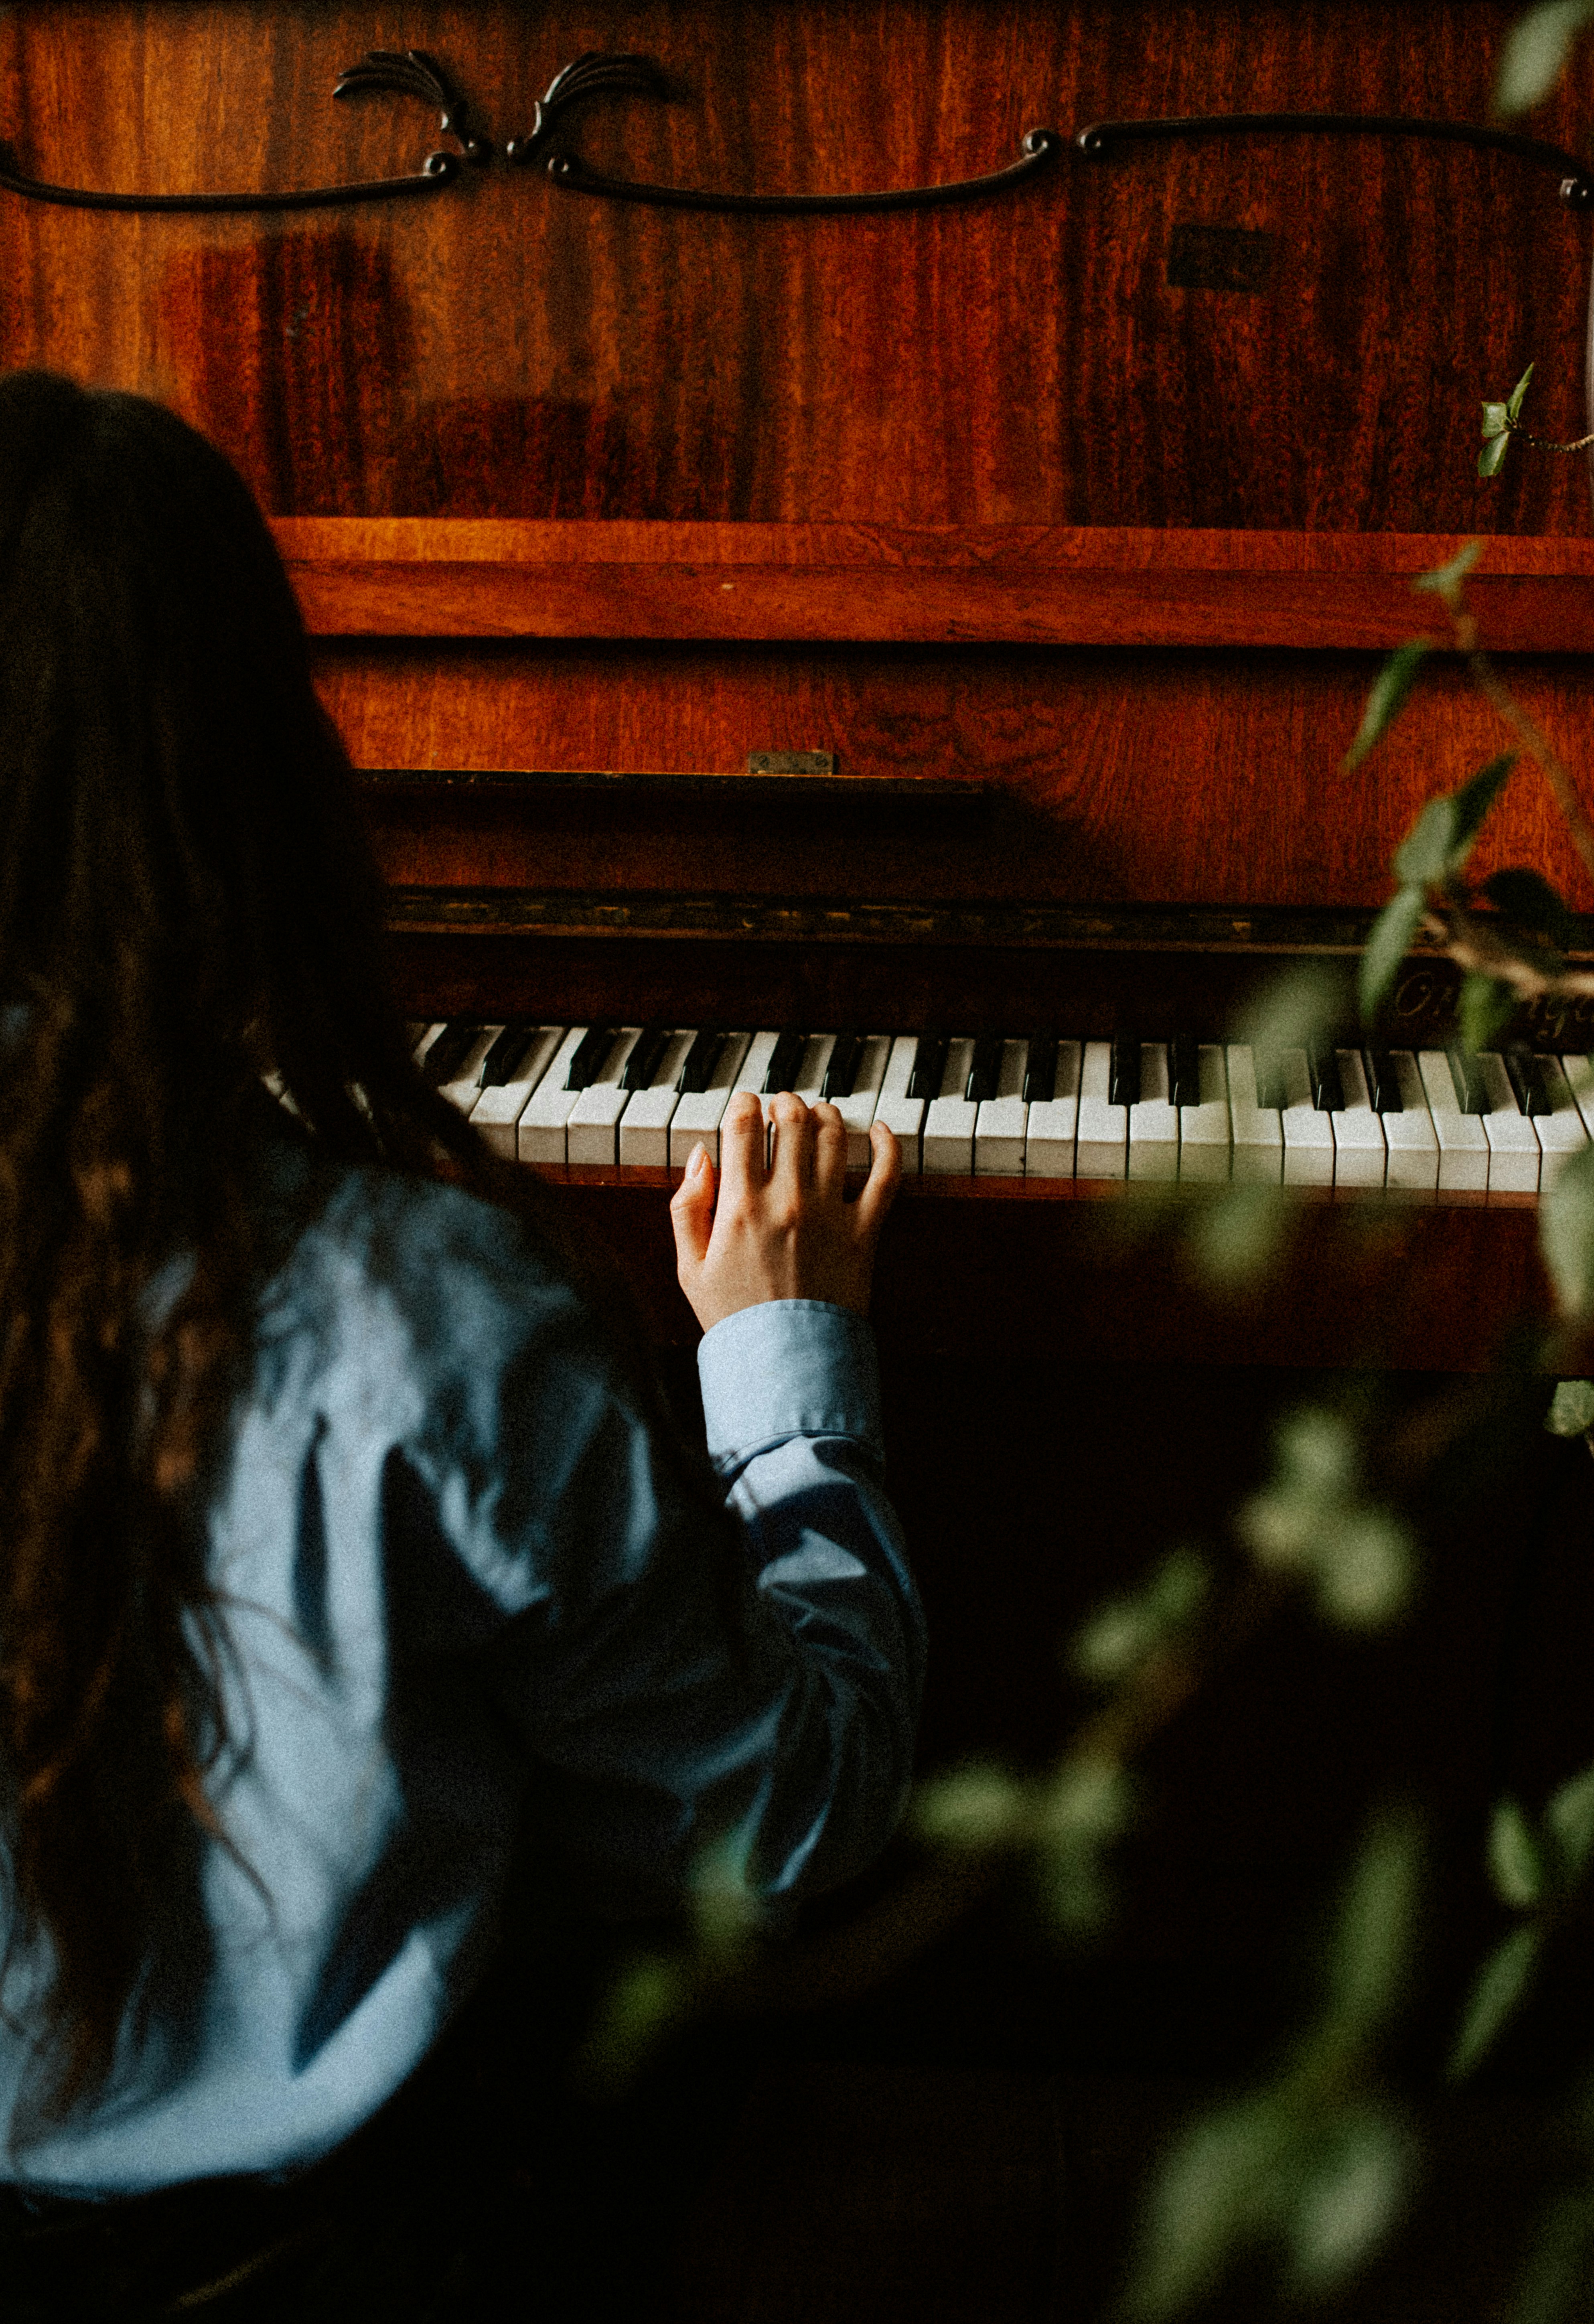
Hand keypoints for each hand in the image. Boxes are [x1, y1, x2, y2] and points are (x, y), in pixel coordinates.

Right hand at [670, 1091, 899, 1331]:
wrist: (785, 1363)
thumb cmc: (734, 1319)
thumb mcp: (689, 1266)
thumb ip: (687, 1206)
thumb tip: (701, 1154)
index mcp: (741, 1206)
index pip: (743, 1126)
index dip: (742, 1104)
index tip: (743, 1106)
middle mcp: (788, 1200)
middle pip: (792, 1120)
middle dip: (784, 1102)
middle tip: (780, 1107)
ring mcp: (830, 1213)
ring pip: (834, 1137)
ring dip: (824, 1114)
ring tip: (817, 1115)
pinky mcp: (864, 1232)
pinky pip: (885, 1175)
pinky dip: (886, 1144)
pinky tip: (878, 1130)